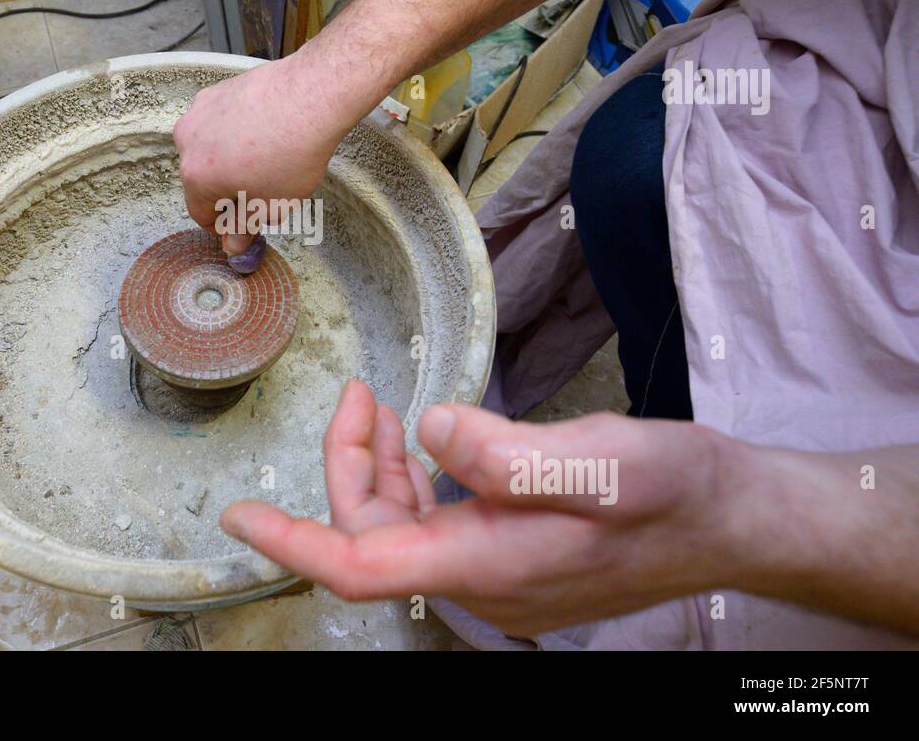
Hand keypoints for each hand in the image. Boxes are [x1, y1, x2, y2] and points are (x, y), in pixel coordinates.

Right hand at [174, 55, 343, 254]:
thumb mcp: (270, 206)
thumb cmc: (292, 154)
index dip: (224, 225)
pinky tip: (265, 133)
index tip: (244, 224)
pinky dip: (235, 133)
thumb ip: (244, 228)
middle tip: (262, 191)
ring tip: (267, 158)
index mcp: (195, 176)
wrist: (311, 96)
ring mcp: (200, 112)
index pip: (200, 213)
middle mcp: (188, 142)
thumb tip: (232, 245)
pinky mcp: (217, 92)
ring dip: (230, 160)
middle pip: (202, 179)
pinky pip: (220, 123)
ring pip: (210, 149)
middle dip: (228, 190)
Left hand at [221, 381, 743, 636]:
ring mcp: (497, 573)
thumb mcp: (598, 461)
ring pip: (403, 528)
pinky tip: (429, 440)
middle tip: (359, 395)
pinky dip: (418, 478)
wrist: (734, 520)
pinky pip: (439, 525)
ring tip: (381, 407)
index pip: (361, 563)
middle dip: (349, 463)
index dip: (293, 542)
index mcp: (487, 561)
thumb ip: (504, 451)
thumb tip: (430, 428)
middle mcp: (481, 579)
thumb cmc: (676, 493)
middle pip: (373, 533)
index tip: (239, 518)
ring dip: (380, 467)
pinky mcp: (514, 556)